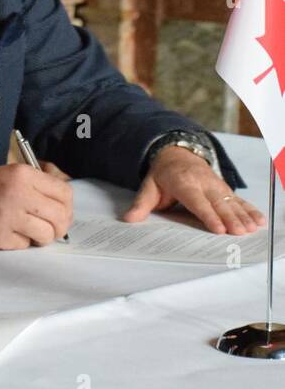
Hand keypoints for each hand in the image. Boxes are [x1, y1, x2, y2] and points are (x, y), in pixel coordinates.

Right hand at [0, 163, 72, 247]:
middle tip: (49, 229)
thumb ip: (34, 184)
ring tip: (27, 233)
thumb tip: (63, 201)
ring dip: (40, 238)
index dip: (66, 207)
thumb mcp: (6, 173)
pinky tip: (5, 234)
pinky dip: (17, 243)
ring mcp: (8, 216)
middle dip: (58, 227)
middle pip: (60, 216)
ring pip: (46, 234)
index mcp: (22, 175)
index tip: (60, 213)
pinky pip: (24, 246)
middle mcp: (18, 193)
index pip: (64, 193)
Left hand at [125, 144, 265, 233]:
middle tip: (239, 233)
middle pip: (218, 203)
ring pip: (231, 201)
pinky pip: (238, 199)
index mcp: (183, 182)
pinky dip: (249, 209)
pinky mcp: (224, 188)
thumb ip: (141, 204)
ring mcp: (216, 184)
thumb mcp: (148, 186)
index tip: (218, 229)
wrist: (176, 154)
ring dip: (243, 215)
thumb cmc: (162, 175)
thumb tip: (129, 219)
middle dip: (230, 218)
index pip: (196, 200)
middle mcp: (203, 182)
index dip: (208, 214)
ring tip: (252, 229)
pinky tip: (259, 220)